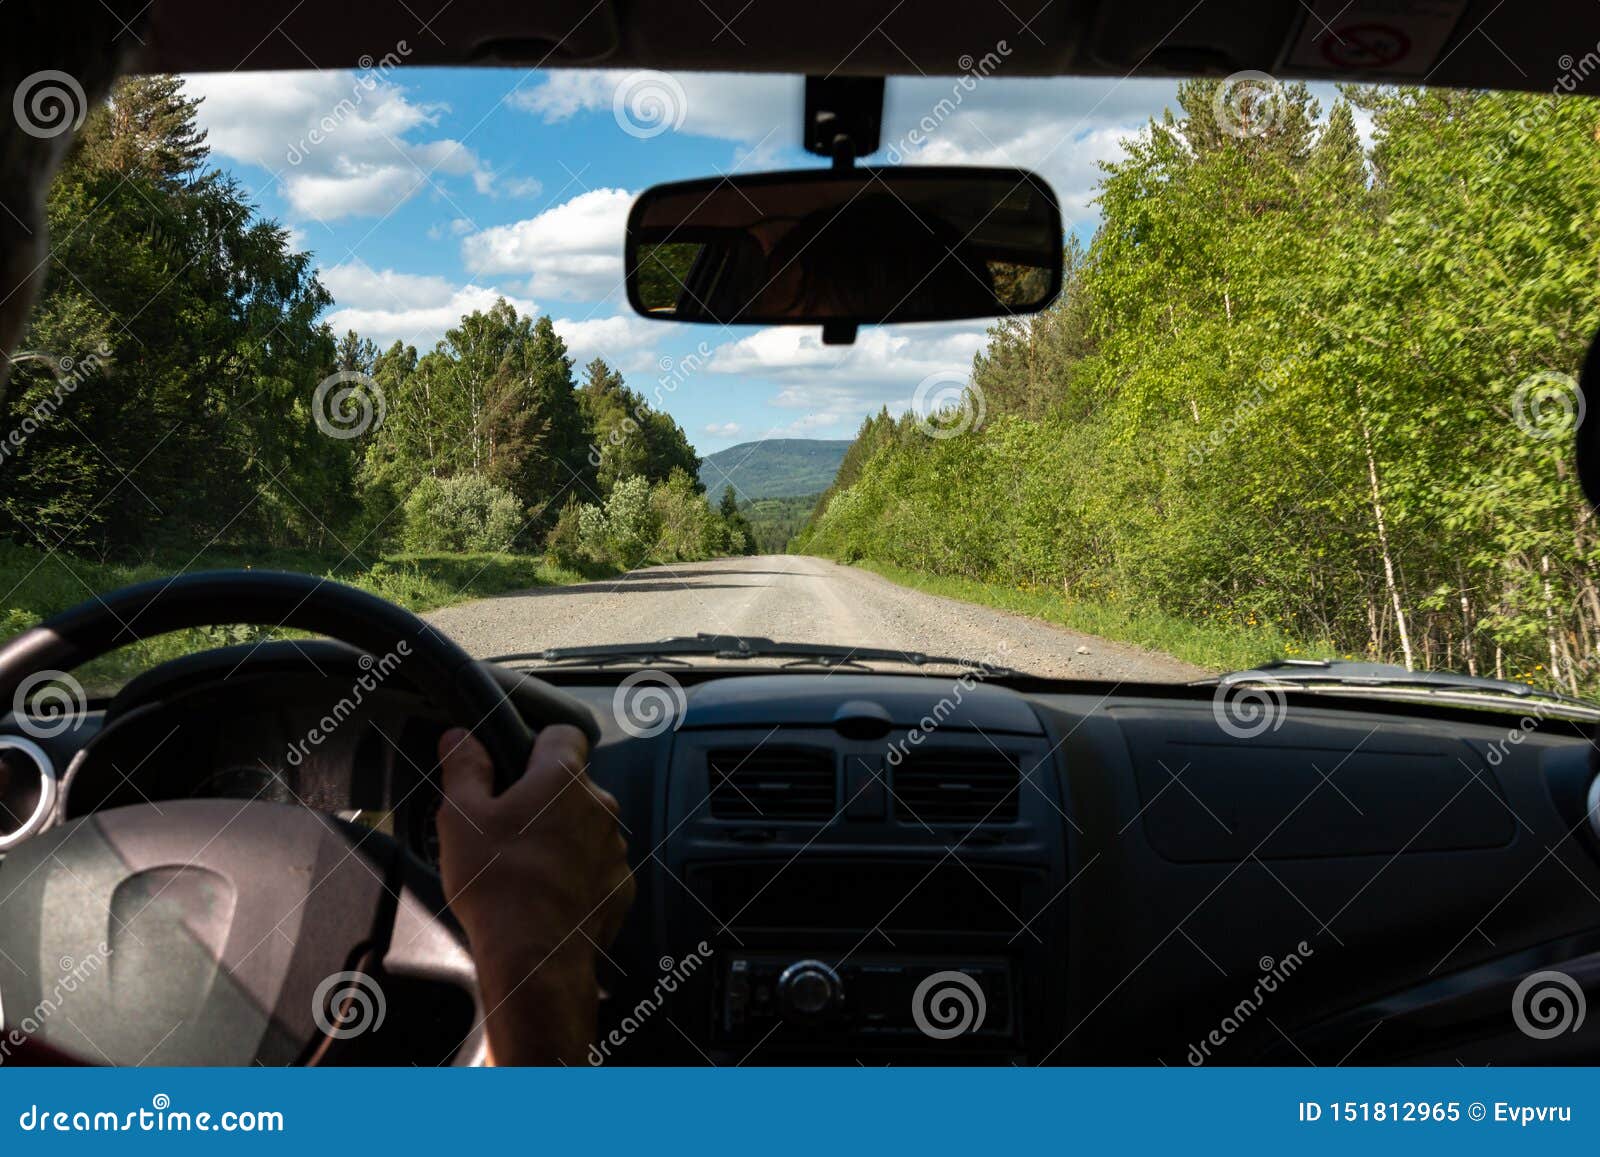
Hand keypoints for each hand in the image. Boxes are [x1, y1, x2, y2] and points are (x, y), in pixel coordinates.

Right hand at [434, 724, 634, 1064]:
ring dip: (561, 837)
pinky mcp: (620, 886)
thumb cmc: (496, 882)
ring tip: (522, 867)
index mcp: (563, 777)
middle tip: (505, 826)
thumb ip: (463, 768)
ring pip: (585, 827)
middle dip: (543, 798)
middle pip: (571, 785)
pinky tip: (545, 895)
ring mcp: (615, 848)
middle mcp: (599, 806)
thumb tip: (460, 737)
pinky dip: (575, 875)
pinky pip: (596, 867)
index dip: (537, 743)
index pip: (564, 733)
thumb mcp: (461, 817)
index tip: (514, 764)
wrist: (535, 956)